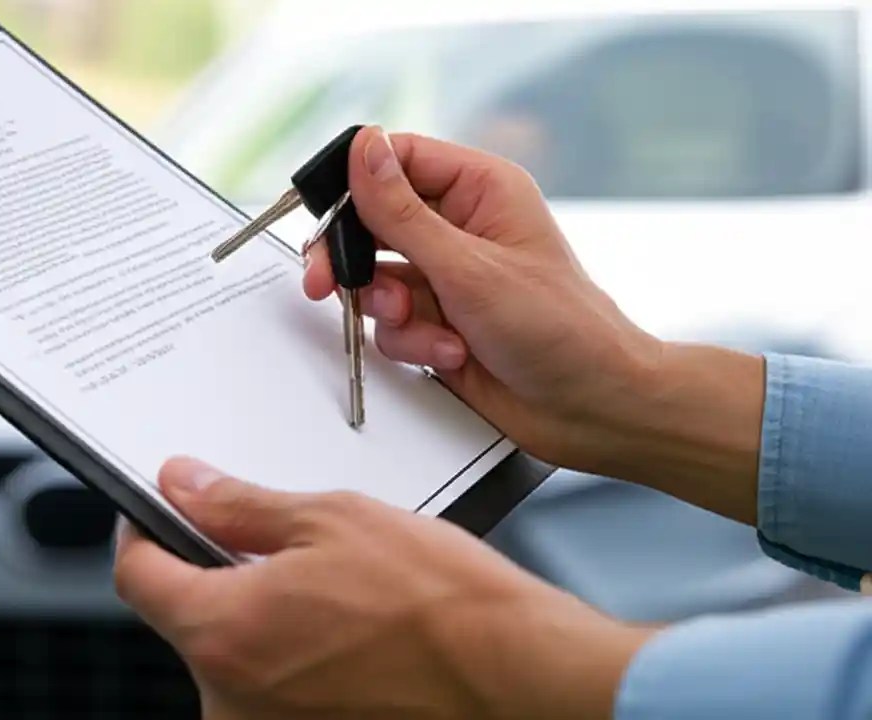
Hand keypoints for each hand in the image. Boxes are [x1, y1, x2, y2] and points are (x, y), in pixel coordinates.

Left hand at [114, 457, 651, 719]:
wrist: (518, 674)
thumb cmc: (440, 603)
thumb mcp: (331, 519)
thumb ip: (238, 506)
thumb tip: (183, 484)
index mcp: (223, 632)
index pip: (137, 576)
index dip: (142, 532)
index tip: (158, 512)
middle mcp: (231, 699)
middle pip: (187, 617)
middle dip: (217, 573)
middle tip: (276, 543)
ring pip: (233, 655)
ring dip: (259, 616)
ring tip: (328, 590)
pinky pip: (271, 689)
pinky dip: (291, 655)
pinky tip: (341, 631)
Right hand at [304, 127, 763, 522]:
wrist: (590, 408)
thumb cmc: (560, 330)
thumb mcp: (468, 267)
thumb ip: (402, 212)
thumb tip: (362, 150)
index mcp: (480, 189)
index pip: (397, 158)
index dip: (355, 181)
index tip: (327, 213)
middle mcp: (460, 226)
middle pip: (373, 220)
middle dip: (354, 259)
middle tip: (330, 283)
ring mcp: (447, 276)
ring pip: (376, 277)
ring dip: (392, 310)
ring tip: (429, 327)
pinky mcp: (438, 321)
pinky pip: (391, 322)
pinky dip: (411, 341)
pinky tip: (452, 353)